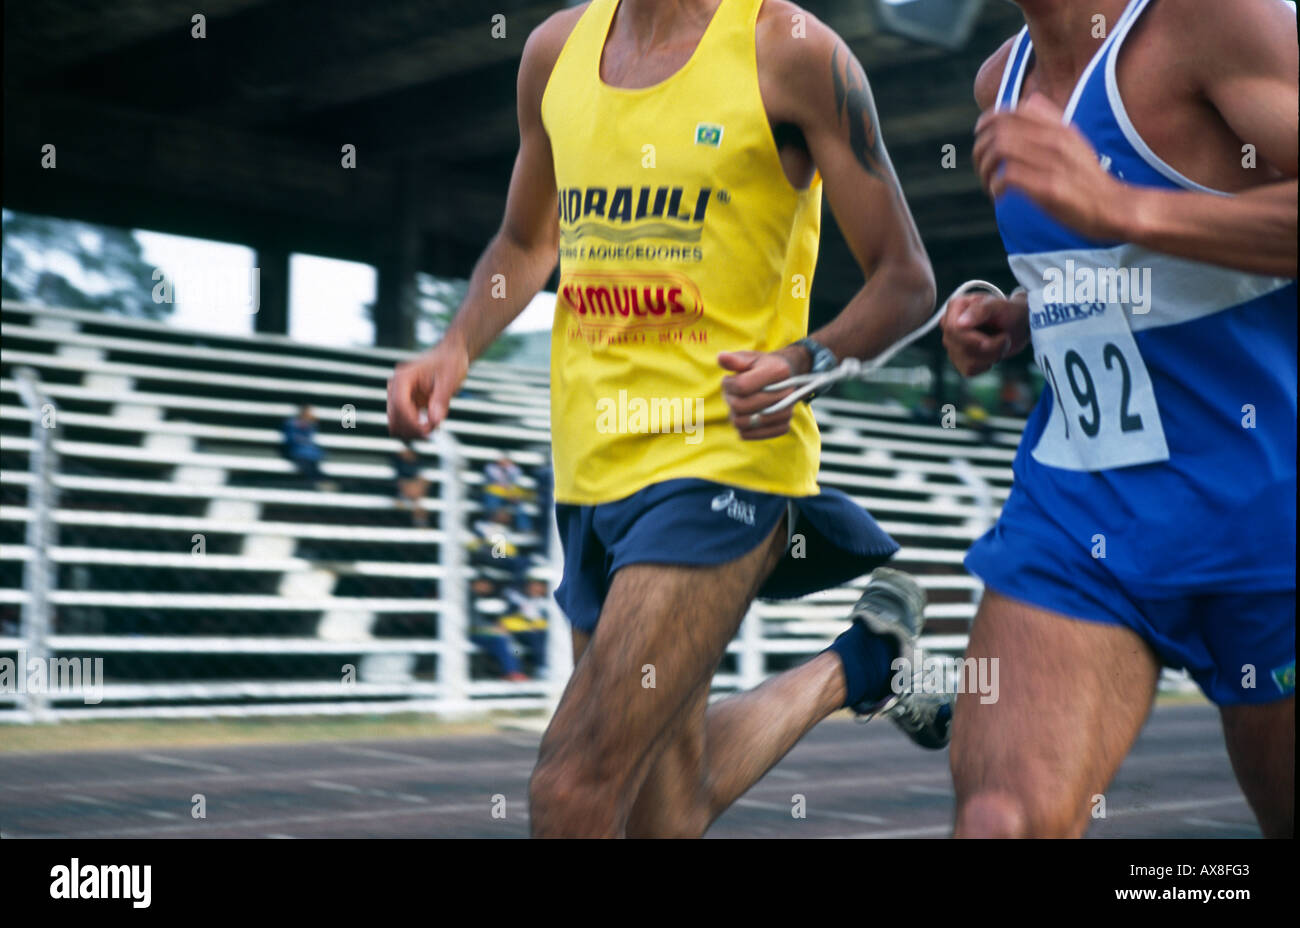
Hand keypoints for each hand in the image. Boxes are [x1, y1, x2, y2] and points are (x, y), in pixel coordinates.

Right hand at [387, 335, 468, 437]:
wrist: (451, 355)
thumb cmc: (450, 362)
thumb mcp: (449, 380)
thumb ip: (441, 400)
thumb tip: (435, 420)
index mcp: (403, 377)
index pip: (400, 405)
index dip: (413, 422)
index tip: (429, 429)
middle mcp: (396, 387)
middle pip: (394, 417)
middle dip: (413, 429)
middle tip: (433, 430)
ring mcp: (399, 396)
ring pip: (396, 423)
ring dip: (412, 431)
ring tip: (433, 427)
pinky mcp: (405, 403)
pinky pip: (404, 422)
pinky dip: (414, 428)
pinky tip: (430, 426)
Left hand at [718, 348, 802, 439]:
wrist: (785, 380)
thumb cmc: (761, 367)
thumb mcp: (749, 358)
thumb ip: (735, 359)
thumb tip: (721, 357)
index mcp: (778, 371)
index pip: (742, 386)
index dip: (728, 384)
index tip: (728, 380)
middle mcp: (787, 393)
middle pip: (741, 406)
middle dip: (730, 399)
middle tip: (732, 393)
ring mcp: (787, 412)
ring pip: (743, 423)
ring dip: (734, 414)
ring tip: (738, 403)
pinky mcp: (782, 427)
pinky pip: (748, 435)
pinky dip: (741, 426)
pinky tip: (745, 415)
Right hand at [940, 292, 1029, 377]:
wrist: (1018, 325)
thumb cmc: (1010, 311)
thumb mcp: (1000, 307)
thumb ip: (980, 311)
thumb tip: (960, 324)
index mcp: (955, 307)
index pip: (953, 329)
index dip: (976, 339)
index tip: (1002, 337)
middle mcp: (949, 325)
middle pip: (961, 347)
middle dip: (990, 348)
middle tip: (1006, 338)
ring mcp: (952, 343)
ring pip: (967, 362)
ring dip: (991, 357)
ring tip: (1001, 344)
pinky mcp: (958, 359)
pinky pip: (968, 370)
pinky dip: (986, 364)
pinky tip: (992, 353)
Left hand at [973, 93, 1126, 239]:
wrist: (1115, 208)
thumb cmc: (1088, 179)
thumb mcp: (1074, 142)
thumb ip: (1052, 121)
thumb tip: (1030, 99)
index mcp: (1060, 128)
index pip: (1013, 110)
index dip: (988, 121)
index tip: (980, 137)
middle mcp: (1056, 140)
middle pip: (1000, 130)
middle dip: (981, 151)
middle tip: (983, 170)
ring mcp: (1053, 163)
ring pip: (1000, 150)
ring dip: (986, 169)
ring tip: (990, 185)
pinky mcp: (1050, 187)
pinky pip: (1009, 176)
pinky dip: (996, 186)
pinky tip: (1000, 196)